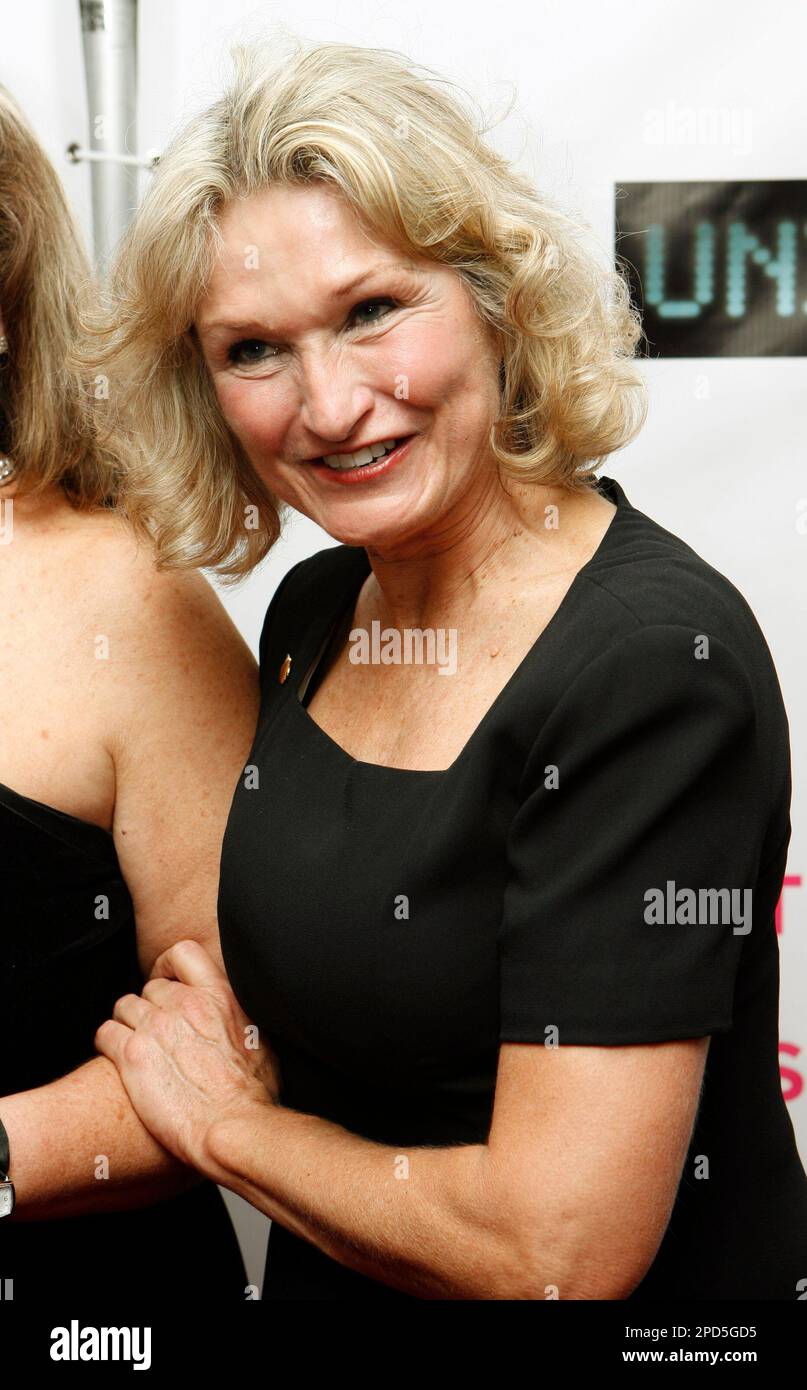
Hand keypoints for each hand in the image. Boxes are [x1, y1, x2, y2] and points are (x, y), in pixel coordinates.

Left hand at [94, 938, 281, 1172]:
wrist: (232, 1128)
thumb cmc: (251, 1096)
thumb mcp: (261, 1042)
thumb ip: (238, 1020)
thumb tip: (235, 1022)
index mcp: (219, 996)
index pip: (183, 953)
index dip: (168, 965)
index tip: (167, 981)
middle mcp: (185, 1004)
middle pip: (150, 986)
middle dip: (151, 1006)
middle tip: (156, 1032)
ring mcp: (156, 1027)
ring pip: (124, 1006)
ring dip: (127, 1024)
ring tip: (136, 1046)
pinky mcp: (131, 1055)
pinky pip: (104, 1033)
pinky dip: (107, 1043)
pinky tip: (118, 1059)